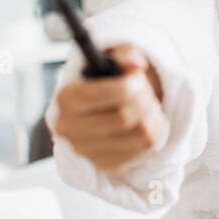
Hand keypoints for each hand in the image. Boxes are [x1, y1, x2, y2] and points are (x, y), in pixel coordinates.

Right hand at [53, 43, 166, 174]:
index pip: (99, 95)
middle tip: (145, 91)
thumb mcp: (112, 59)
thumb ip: (124, 54)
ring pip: (139, 134)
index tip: (137, 78)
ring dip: (153, 115)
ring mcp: (86, 151)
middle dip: (144, 99)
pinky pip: (143, 149)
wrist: (102, 109)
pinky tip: (146, 121)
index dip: (127, 85)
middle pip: (123, 117)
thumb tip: (135, 62)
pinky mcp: (104, 165)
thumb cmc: (107, 81)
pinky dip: (153, 132)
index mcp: (66, 98)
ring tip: (148, 105)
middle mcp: (69, 128)